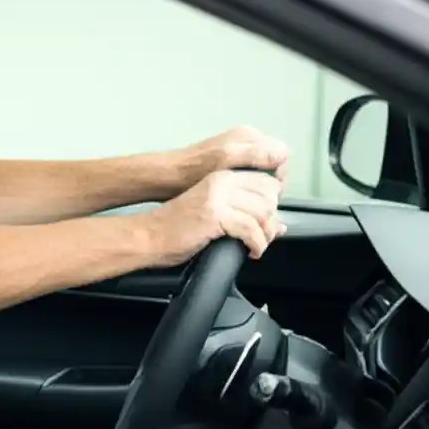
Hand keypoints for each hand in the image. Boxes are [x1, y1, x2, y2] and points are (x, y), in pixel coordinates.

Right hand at [143, 169, 285, 266]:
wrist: (149, 236)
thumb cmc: (176, 229)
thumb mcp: (214, 215)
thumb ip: (244, 214)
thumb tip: (278, 226)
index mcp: (221, 177)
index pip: (266, 184)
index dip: (273, 205)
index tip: (266, 223)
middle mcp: (221, 182)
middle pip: (268, 197)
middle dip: (271, 221)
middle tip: (263, 237)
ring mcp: (217, 198)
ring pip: (263, 213)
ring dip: (266, 235)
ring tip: (258, 246)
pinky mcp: (215, 216)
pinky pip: (251, 229)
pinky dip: (257, 244)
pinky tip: (251, 251)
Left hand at [176, 126, 290, 191]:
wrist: (167, 177)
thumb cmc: (193, 170)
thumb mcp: (225, 160)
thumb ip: (254, 155)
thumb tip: (281, 155)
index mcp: (250, 136)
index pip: (282, 155)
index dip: (278, 176)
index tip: (268, 193)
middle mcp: (247, 141)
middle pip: (274, 164)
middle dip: (270, 182)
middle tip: (258, 200)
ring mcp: (238, 152)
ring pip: (263, 172)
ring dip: (259, 187)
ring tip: (248, 201)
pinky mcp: (229, 164)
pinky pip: (250, 176)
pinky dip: (248, 187)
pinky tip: (238, 197)